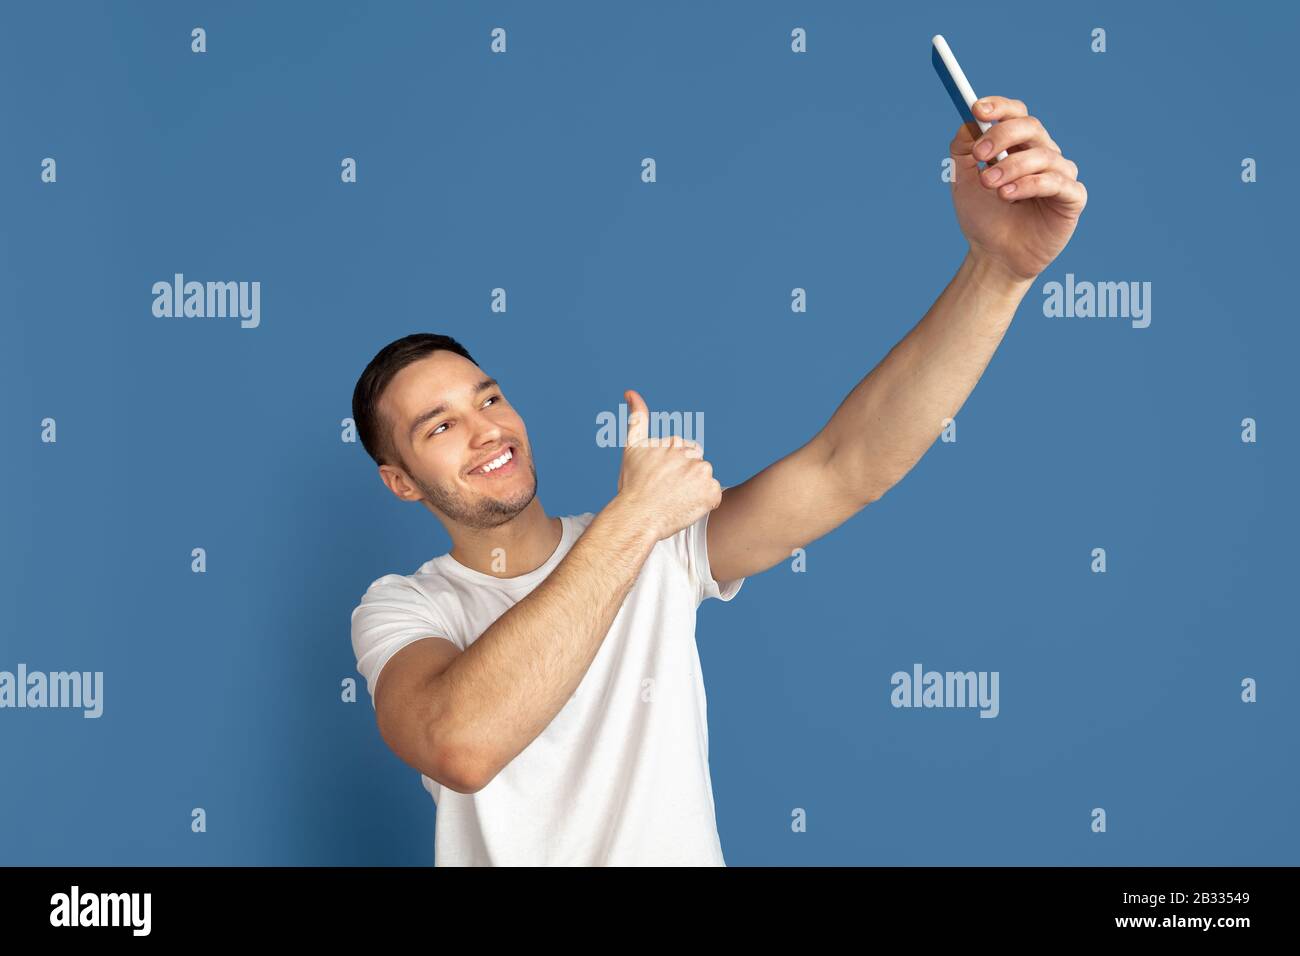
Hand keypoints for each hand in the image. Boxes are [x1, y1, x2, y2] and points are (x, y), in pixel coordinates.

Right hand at [615, 389, 721, 541]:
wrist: (636, 516)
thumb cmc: (632, 485)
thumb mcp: (632, 448)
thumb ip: (637, 419)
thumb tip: (631, 391)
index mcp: (674, 443)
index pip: (684, 452)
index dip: (672, 468)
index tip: (660, 479)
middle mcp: (689, 454)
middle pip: (696, 464)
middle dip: (685, 476)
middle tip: (667, 491)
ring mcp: (701, 473)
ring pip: (704, 479)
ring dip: (695, 489)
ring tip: (674, 500)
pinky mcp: (711, 492)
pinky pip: (713, 496)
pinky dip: (704, 503)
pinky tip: (685, 507)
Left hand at [950, 95, 1087, 282]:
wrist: (993, 256)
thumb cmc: (983, 217)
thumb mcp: (962, 181)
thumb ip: (963, 149)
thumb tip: (969, 121)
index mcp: (1019, 146)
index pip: (1016, 114)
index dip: (1000, 107)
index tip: (977, 109)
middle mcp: (1043, 154)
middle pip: (1031, 127)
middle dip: (1002, 136)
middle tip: (980, 155)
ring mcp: (1060, 175)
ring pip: (1042, 155)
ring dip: (1012, 166)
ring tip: (989, 185)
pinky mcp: (1072, 198)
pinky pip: (1057, 182)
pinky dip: (1031, 184)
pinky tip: (1008, 195)